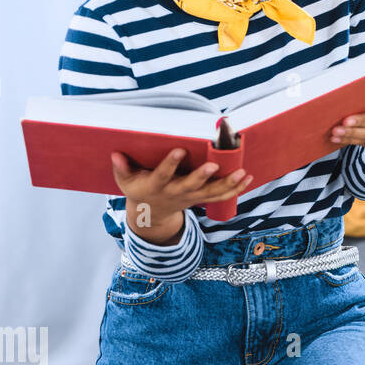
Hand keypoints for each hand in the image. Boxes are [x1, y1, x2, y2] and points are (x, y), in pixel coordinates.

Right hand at [110, 147, 253, 220]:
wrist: (151, 215)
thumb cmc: (139, 190)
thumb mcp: (125, 181)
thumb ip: (122, 168)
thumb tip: (115, 154)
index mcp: (157, 186)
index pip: (163, 175)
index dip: (171, 164)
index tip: (180, 150)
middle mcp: (176, 193)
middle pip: (192, 186)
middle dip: (202, 176)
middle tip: (214, 165)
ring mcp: (191, 198)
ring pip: (212, 193)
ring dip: (229, 184)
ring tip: (243, 173)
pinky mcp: (202, 199)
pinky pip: (221, 196)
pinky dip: (236, 189)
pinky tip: (248, 178)